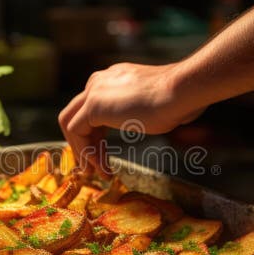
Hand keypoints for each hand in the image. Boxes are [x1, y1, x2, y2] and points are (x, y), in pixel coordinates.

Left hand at [58, 61, 203, 172]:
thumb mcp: (153, 106)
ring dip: (83, 152)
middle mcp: (99, 81)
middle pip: (76, 116)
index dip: (94, 138)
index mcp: (112, 80)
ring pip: (72, 124)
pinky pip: (77, 132)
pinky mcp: (93, 104)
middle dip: (82, 146)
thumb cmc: (178, 100)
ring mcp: (94, 91)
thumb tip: (151, 120)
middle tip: (92, 169)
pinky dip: (86, 152)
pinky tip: (101, 166)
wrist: (181, 92)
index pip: (91, 111)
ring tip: (98, 173)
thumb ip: (141, 111)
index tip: (102, 159)